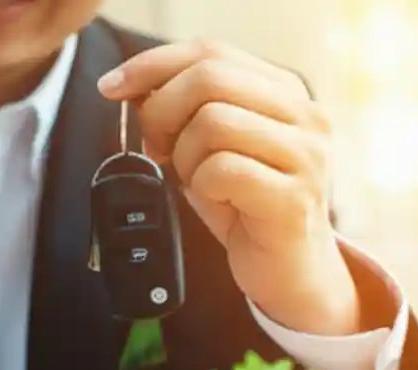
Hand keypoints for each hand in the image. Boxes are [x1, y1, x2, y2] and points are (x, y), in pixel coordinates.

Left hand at [98, 40, 360, 335]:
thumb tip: (130, 85)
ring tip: (199, 180)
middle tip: (158, 148)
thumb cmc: (245, 206)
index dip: (153, 64)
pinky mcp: (294, 197)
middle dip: (162, 113)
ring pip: (213, 122)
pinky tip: (219, 201)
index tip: (112, 88)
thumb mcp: (207, 149)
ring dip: (186, 157)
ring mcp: (305, 155)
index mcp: (284, 92)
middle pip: (209, 78)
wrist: (288, 271)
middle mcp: (305, 115)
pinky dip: (203, 187)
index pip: (211, 51)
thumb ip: (182, 113)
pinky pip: (222, 170)